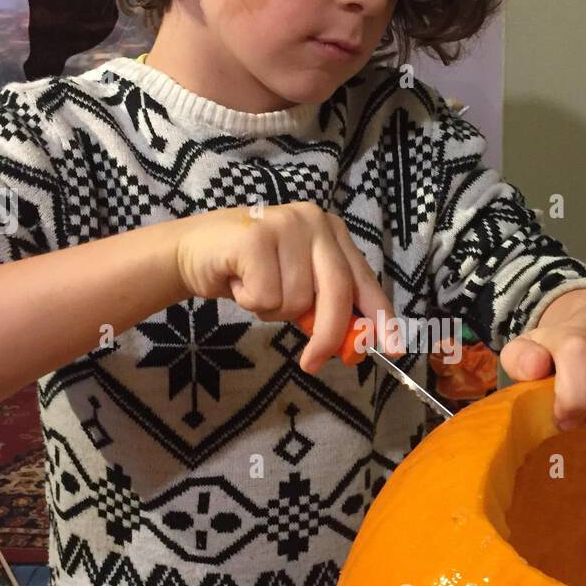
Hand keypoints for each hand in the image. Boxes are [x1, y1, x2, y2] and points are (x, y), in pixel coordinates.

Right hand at [174, 202, 400, 372]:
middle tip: (312, 363)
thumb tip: (355, 344)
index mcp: (333, 233)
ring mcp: (286, 224)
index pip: (364, 280)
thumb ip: (325, 306)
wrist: (193, 252)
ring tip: (255, 289)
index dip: (380, 317)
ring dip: (272, 310)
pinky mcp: (255, 236)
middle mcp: (315, 222)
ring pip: (297, 300)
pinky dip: (250, 302)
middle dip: (328, 334)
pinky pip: (266, 297)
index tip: (392, 349)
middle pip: (338, 292)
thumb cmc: (250, 273)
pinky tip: (239, 281)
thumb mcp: (296, 288)